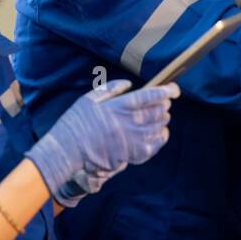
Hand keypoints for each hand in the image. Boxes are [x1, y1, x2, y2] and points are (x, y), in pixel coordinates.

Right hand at [26, 80, 178, 206]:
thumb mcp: (88, 99)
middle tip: (166, 102)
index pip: (149, 96)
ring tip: (163, 116)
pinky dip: (160, 139)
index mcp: (117, 107)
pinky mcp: (129, 156)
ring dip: (163, 121)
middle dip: (165, 105)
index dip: (165, 92)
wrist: (66, 152)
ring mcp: (129, 141)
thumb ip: (110, 89)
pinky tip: (161, 134)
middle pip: (157, 112)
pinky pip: (152, 148)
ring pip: (157, 129)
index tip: (174, 89)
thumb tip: (129, 83)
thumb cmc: (75, 123)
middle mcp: (126, 123)